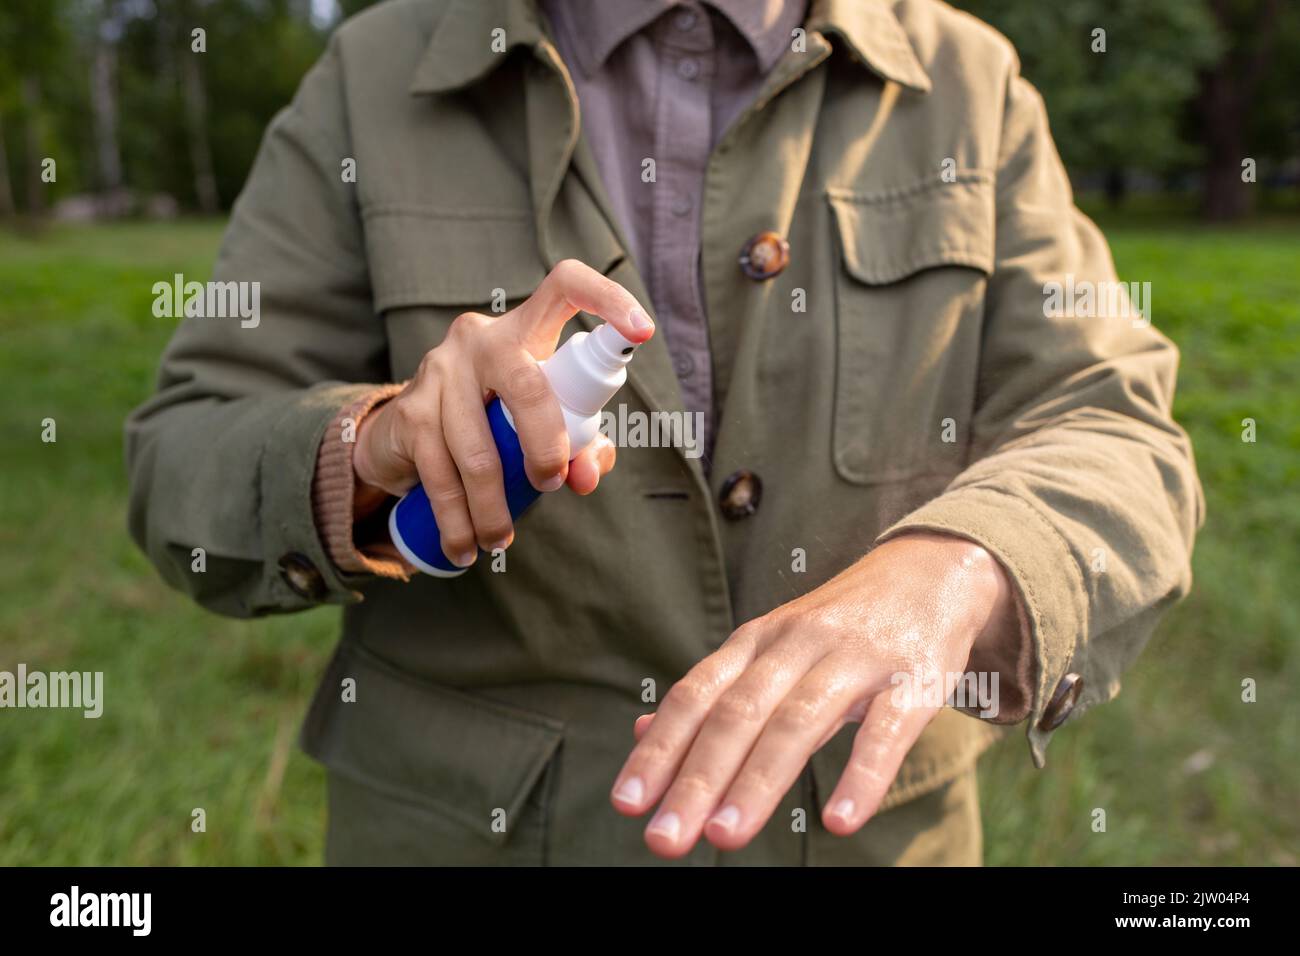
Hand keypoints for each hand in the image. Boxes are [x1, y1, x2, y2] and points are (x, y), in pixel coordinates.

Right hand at [352, 260, 652, 567]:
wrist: (403, 433)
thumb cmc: (493, 423)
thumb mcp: (541, 426)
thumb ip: (579, 444)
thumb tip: (586, 474)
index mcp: (525, 330)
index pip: (564, 286)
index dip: (607, 299)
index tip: (642, 330)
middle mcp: (480, 339)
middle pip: (527, 386)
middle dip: (545, 446)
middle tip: (551, 485)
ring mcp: (440, 371)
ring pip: (477, 449)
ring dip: (492, 506)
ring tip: (499, 540)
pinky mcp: (411, 410)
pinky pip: (440, 474)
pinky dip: (456, 519)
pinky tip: (464, 545)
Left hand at [610, 532, 1015, 857]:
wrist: (931, 572)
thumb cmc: (839, 625)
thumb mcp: (770, 648)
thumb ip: (714, 692)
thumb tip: (643, 731)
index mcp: (756, 641)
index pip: (696, 695)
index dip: (660, 748)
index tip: (627, 801)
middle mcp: (797, 644)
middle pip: (738, 713)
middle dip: (697, 778)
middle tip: (664, 838)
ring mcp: (856, 658)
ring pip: (799, 720)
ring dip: (758, 780)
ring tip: (724, 835)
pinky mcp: (914, 677)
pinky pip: (886, 730)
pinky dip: (863, 776)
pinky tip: (839, 821)